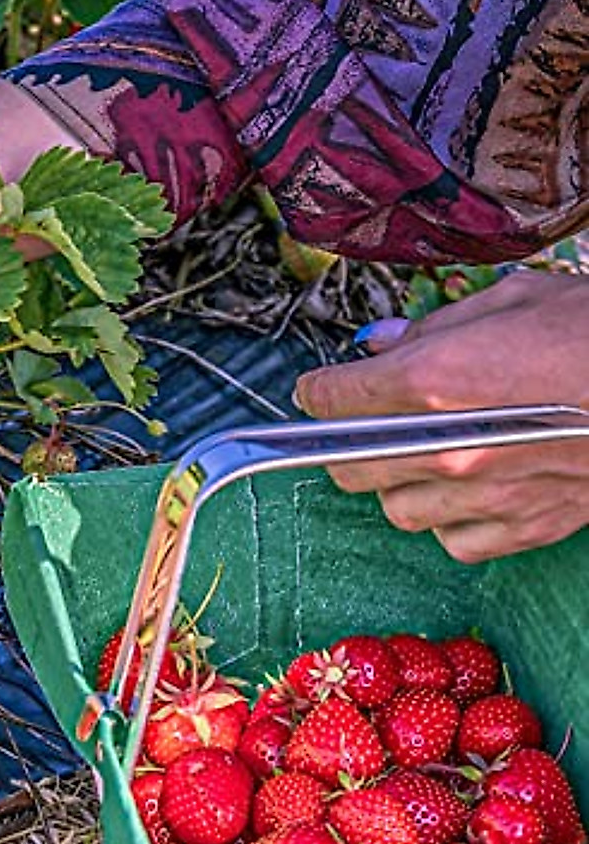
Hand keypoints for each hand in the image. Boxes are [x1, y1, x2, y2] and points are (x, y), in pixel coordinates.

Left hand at [293, 269, 588, 562]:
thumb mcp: (512, 301)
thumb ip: (434, 328)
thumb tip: (381, 344)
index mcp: (433, 381)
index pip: (333, 399)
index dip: (318, 392)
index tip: (319, 390)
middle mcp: (447, 448)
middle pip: (350, 466)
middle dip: (344, 443)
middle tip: (364, 424)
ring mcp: (485, 494)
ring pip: (395, 510)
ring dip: (397, 484)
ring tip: (423, 456)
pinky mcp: (526, 526)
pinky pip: (454, 542)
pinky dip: (449, 521)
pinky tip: (468, 491)